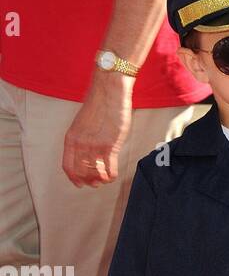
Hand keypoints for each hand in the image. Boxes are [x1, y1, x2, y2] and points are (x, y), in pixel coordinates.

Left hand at [62, 72, 132, 186]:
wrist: (110, 91)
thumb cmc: (99, 105)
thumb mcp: (82, 123)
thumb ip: (82, 138)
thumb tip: (87, 154)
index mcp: (71, 138)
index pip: (67, 166)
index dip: (73, 178)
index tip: (79, 184)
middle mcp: (81, 144)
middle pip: (81, 173)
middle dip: (88, 181)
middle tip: (95, 183)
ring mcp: (95, 146)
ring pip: (95, 174)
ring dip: (100, 180)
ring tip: (104, 180)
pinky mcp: (110, 146)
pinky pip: (109, 170)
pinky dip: (111, 176)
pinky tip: (112, 175)